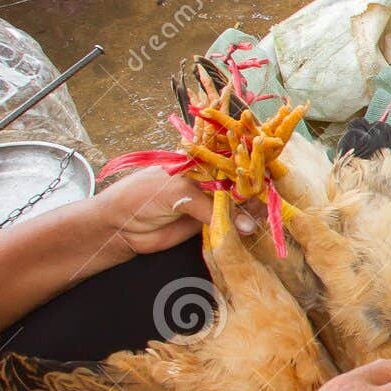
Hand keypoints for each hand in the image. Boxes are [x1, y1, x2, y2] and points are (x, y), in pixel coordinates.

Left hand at [94, 167, 259, 258]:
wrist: (121, 227)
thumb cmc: (143, 197)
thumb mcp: (180, 193)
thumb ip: (212, 207)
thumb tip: (246, 224)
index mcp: (198, 162)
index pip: (229, 161)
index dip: (249, 167)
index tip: (268, 177)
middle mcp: (206, 180)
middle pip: (237, 185)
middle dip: (254, 193)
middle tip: (270, 203)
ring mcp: (206, 203)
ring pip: (236, 206)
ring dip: (251, 212)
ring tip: (266, 218)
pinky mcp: (206, 224)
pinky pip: (228, 225)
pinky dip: (242, 229)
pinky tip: (255, 229)